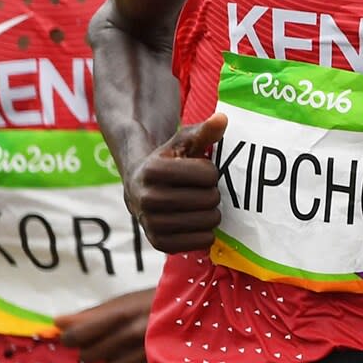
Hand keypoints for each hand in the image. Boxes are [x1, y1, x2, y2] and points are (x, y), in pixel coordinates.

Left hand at [55, 290, 153, 362]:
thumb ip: (92, 314)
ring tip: (122, 355)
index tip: (75, 338)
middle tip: (105, 344)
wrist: (205, 310)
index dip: (71, 338)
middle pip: (90, 356)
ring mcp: (148, 354)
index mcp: (123, 313)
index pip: (78, 335)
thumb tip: (57, 322)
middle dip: (93, 351)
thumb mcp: (127, 301)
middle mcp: (134, 334)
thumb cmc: (160, 302)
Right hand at [131, 113, 224, 253]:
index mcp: (153, 170)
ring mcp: (150, 223)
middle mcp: (147, 198)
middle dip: (211, 192)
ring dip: (210, 212)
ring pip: (209, 221)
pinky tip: (194, 221)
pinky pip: (202, 242)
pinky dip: (205, 232)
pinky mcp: (158, 243)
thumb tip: (222, 119)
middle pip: (210, 199)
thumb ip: (204, 132)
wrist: (140, 187)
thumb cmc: (169, 161)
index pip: (209, 175)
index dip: (210, 172)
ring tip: (196, 204)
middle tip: (197, 190)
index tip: (197, 171)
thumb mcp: (183, 142)